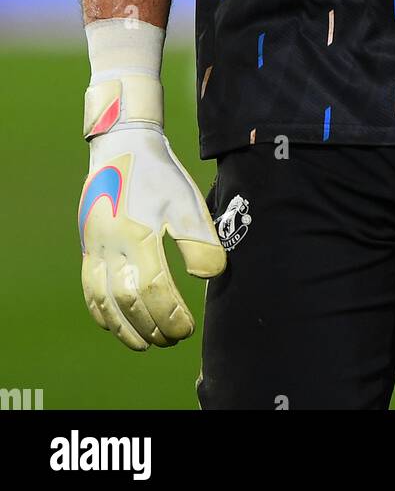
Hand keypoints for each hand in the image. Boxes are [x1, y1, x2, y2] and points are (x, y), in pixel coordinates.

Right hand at [78, 124, 225, 350]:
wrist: (122, 147)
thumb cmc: (159, 175)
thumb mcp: (186, 203)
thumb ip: (199, 241)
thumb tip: (210, 276)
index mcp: (138, 236)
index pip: (152, 291)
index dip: (170, 315)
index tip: (188, 328)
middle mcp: (112, 247)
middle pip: (127, 303)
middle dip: (151, 327)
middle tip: (173, 339)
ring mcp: (96, 249)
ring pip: (103, 302)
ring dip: (125, 328)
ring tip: (147, 343)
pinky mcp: (88, 247)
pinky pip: (89, 290)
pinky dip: (103, 313)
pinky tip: (117, 324)